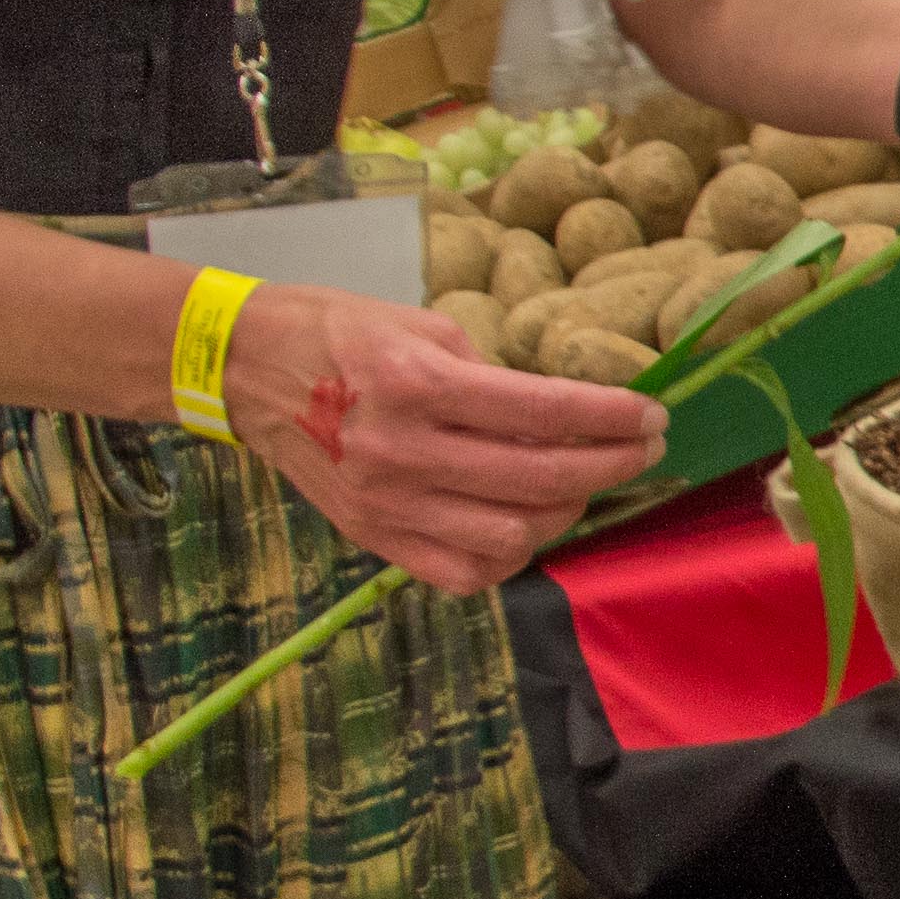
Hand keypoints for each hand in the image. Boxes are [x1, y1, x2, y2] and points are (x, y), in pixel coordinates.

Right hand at [225, 284, 665, 592]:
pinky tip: (524, 521)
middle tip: (643, 448)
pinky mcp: (373, 537)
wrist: (247, 369)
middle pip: (540, 479)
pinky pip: (462, 571)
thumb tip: (569, 416)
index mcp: (418, 383)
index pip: (543, 412)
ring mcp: (386, 503)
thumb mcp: (425, 327)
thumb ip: (494, 377)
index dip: (612, 417)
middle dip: (611, 465)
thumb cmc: (341, 333)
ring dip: (564, 512)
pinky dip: (508, 554)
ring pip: (511, 536)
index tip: (652, 415)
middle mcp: (402, 451)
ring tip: (579, 482)